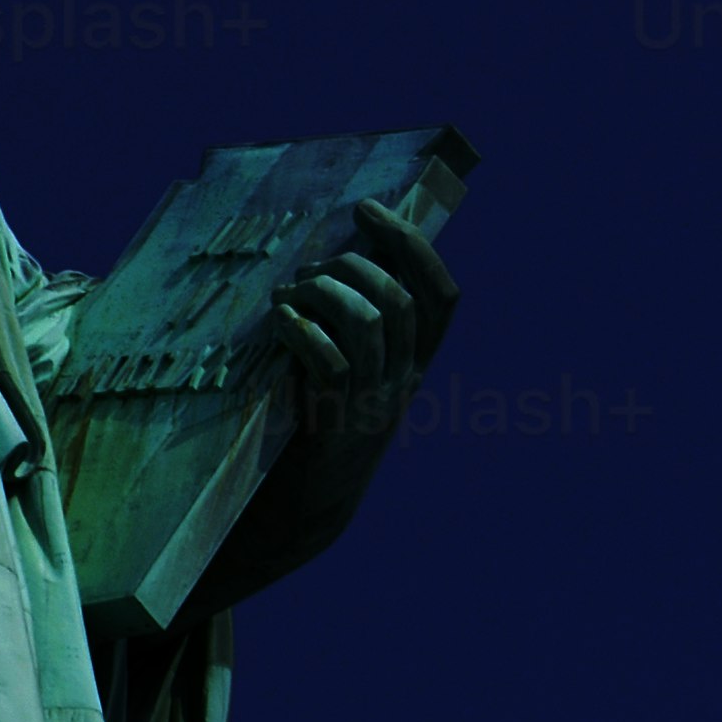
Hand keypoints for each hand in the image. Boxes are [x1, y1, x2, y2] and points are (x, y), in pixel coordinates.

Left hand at [200, 197, 459, 605]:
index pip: (442, 298)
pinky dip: (303, 332)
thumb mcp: (346, 375)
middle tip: (309, 270)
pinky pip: (330, 365)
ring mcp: (371, 406)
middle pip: (400, 301)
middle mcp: (402, 383)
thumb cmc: (312, 428)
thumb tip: (326, 261)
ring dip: (324, 293)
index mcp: (412, 366)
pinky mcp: (334, 425)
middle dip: (353, 265)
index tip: (370, 208)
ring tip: (288, 294)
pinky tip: (279, 322)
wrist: (301, 512)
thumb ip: (348, 329)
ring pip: (370, 324)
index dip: (412, 244)